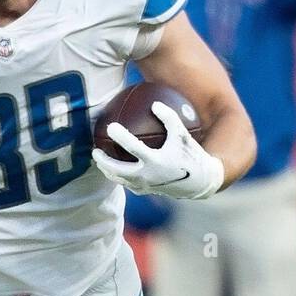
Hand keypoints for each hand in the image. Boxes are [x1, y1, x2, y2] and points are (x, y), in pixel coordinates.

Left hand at [92, 102, 223, 199]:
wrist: (200, 182)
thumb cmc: (191, 154)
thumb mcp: (183, 134)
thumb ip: (169, 118)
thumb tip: (154, 104)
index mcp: (156, 161)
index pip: (133, 147)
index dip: (120, 136)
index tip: (110, 126)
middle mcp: (148, 176)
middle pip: (118, 169)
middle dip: (103, 161)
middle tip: (95, 150)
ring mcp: (145, 186)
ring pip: (119, 179)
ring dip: (107, 171)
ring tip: (100, 161)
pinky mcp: (146, 191)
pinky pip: (128, 184)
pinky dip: (118, 176)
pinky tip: (114, 169)